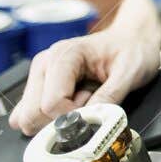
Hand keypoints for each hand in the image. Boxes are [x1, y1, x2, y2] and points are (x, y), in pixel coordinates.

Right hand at [9, 23, 160, 135]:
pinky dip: (49, 119)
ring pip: (27, 117)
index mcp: (63, 55)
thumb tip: (89, 121)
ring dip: (55, 119)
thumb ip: (110, 96)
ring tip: (82, 99)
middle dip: (60, 120)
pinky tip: (72, 103)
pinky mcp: (40, 87)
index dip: (74, 115)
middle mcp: (44, 63)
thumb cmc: (132, 51)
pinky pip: (29, 114)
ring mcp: (39, 75)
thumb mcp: (130, 71)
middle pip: (31, 113)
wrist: (133, 39)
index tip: (94, 104)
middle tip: (87, 102)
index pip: (51, 103)